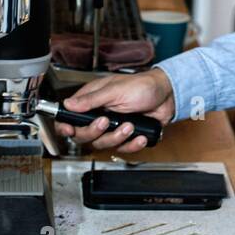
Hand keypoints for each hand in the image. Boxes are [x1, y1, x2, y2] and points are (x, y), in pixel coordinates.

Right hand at [54, 69, 174, 151]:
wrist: (167, 95)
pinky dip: (132, 144)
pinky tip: (140, 136)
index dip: (66, 126)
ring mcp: (112, 127)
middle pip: (83, 135)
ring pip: (102, 144)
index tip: (69, 131)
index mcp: (93, 100)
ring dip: (117, 137)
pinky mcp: (125, 136)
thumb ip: (91, 99)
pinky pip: (122, 149)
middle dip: (95, 132)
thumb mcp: (115, 90)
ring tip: (130, 125)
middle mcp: (99, 115)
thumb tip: (69, 104)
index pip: (70, 117)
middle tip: (106, 122)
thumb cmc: (143, 86)